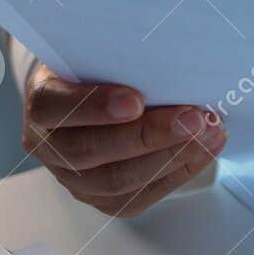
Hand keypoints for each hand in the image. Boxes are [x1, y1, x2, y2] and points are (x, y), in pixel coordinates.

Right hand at [22, 64, 226, 216]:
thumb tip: (171, 59)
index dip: (93, 106)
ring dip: (171, 157)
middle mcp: (49, 145)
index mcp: (43, 101)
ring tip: (210, 134)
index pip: (54, 105)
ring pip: (116, 181)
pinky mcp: (101, 199)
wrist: (99, 97)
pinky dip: (178, 173)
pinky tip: (204, 151)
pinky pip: (138, 197)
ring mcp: (73, 178)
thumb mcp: (103, 54)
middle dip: (149, 136)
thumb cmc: (104, 72)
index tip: (135, 100)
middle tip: (193, 119)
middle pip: (89, 150)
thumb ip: (124, 60)